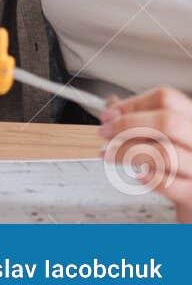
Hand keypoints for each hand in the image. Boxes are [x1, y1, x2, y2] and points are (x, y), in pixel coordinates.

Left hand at [99, 86, 191, 221]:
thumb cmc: (180, 164)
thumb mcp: (165, 136)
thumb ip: (141, 120)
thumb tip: (112, 108)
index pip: (165, 99)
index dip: (132, 105)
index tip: (108, 115)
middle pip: (167, 121)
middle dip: (127, 125)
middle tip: (104, 133)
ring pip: (164, 152)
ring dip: (126, 152)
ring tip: (108, 155)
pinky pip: (170, 184)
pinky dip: (149, 179)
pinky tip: (138, 176)